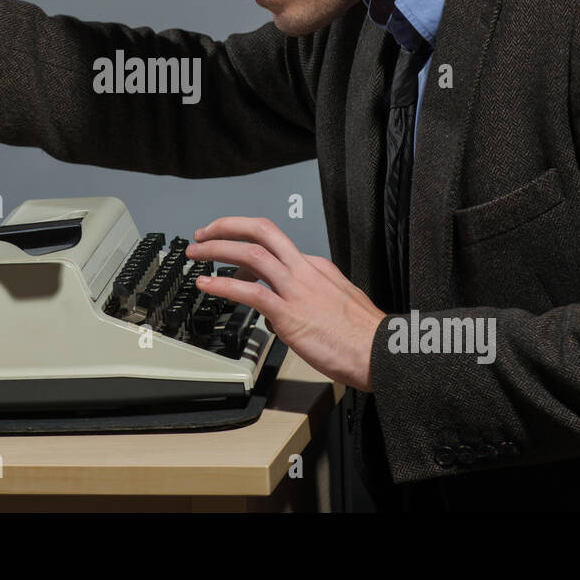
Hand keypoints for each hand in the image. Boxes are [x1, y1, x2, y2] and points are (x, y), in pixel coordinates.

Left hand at [186, 216, 385, 391]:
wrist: (383, 353)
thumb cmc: (364, 337)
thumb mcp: (337, 304)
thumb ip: (307, 301)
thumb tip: (278, 312)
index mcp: (316, 267)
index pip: (274, 244)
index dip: (245, 246)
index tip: (229, 257)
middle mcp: (305, 270)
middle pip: (261, 231)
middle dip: (227, 226)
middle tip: (203, 233)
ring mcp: (297, 290)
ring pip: (251, 254)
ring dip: (218, 249)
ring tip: (197, 252)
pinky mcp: (290, 314)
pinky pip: (250, 292)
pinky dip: (223, 285)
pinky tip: (206, 286)